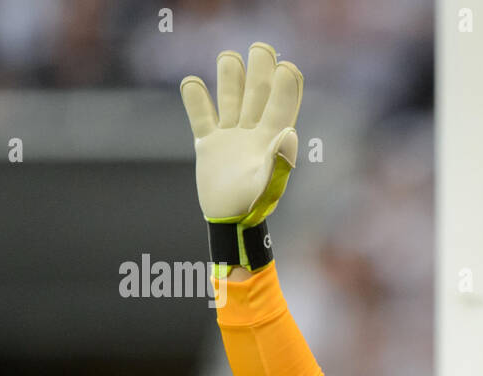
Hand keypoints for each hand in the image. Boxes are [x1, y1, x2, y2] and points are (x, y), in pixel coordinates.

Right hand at [180, 42, 302, 225]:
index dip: (285, 87)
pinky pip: (201, 116)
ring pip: (230, 99)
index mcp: (272, 140)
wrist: (229, 222)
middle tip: (262, 47)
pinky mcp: (208, 144)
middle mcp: (252, 133)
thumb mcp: (267, 185)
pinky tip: (193, 83)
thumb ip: (278, 160)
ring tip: (229, 57)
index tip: (287, 67)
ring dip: (230, 78)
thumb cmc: (252, 206)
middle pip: (256, 95)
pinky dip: (196, 100)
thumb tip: (289, 133)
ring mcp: (230, 136)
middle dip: (260, 71)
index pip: (281, 106)